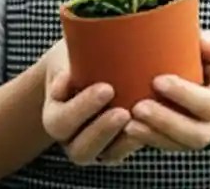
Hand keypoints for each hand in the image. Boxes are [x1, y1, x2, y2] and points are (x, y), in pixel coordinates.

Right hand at [41, 41, 140, 165]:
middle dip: (102, 130)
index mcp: (55, 115)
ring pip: (105, 155)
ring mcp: (94, 146)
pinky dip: (139, 141)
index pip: (60, 122)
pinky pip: (126, 153)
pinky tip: (153, 124)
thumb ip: (69, 60)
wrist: (87, 68)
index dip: (81, 109)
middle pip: (80, 149)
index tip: (107, 88)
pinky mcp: (116, 147)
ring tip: (140, 119)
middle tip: (123, 111)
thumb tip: (72, 71)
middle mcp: (71, 138)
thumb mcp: (69, 53)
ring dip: (122, 140)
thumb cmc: (78, 56)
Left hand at [124, 30, 209, 151]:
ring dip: (152, 135)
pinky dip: (146, 139)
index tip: (157, 80)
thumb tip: (199, 40)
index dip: (184, 95)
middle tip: (138, 107)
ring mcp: (200, 135)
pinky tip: (127, 129)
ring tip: (127, 123)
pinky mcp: (182, 140)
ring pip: (178, 144)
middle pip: (196, 134)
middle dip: (165, 122)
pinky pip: (165, 145)